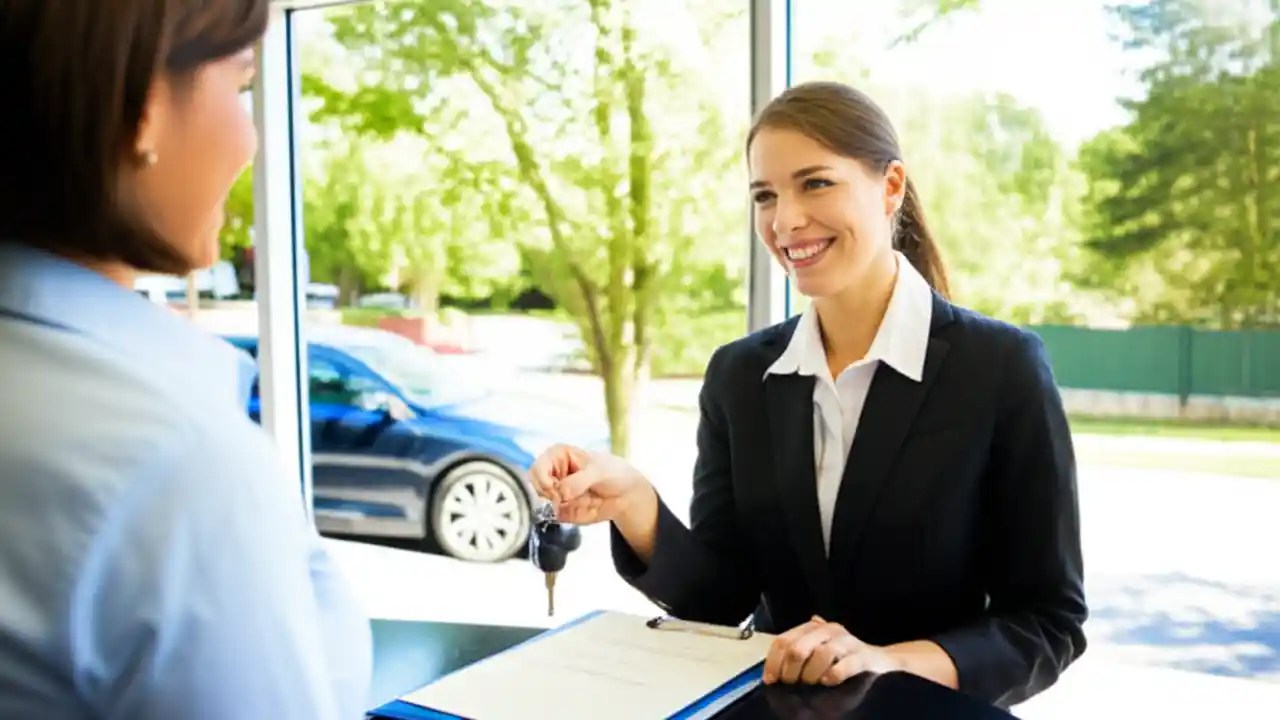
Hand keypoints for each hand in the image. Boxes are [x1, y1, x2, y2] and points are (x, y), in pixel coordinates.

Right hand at [529, 444, 649, 524]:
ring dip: (555, 505)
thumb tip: (561, 493)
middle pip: (534, 484)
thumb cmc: (613, 473)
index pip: (537, 467)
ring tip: (575, 501)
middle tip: (562, 498)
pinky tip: (579, 507)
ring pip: (541, 501)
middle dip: (547, 493)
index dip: (542, 480)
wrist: (626, 494)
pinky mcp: (561, 508)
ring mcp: (556, 492)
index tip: (554, 489)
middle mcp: (553, 473)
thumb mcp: (598, 471)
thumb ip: (578, 481)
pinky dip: (564, 514)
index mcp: (558, 455)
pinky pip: (554, 515)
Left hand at [762, 616, 901, 686]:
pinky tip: (828, 682)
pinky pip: (844, 666)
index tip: (770, 679)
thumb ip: (797, 653)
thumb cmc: (844, 659)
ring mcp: (848, 642)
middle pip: (798, 648)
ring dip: (811, 675)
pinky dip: (832, 676)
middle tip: (792, 684)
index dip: (773, 662)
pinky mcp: (864, 657)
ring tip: (812, 683)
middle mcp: (830, 631)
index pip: (784, 641)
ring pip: (820, 655)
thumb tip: (770, 670)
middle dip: (790, 671)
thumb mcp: (818, 652)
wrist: (881, 662)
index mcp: (814, 628)